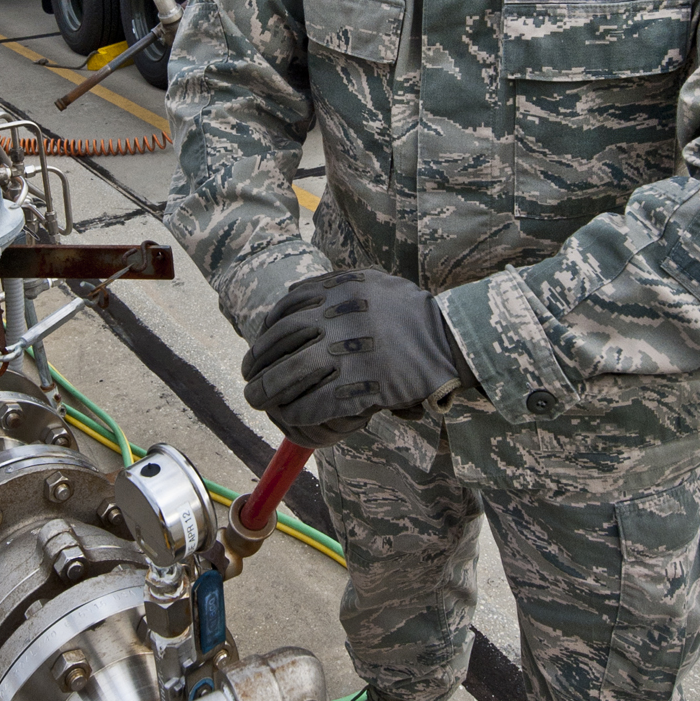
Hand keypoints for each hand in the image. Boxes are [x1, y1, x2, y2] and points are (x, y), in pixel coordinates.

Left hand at [241, 269, 470, 445]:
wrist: (451, 340)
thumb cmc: (413, 314)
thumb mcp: (373, 282)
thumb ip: (334, 285)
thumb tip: (294, 290)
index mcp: (338, 291)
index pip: (285, 311)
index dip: (266, 332)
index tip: (259, 346)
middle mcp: (337, 318)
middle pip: (279, 344)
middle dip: (257, 363)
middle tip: (247, 376)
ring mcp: (348, 353)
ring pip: (290, 375)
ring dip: (267, 391)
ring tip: (256, 399)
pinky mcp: (360, 385)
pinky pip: (316, 403)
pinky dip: (297, 412)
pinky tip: (289, 417)